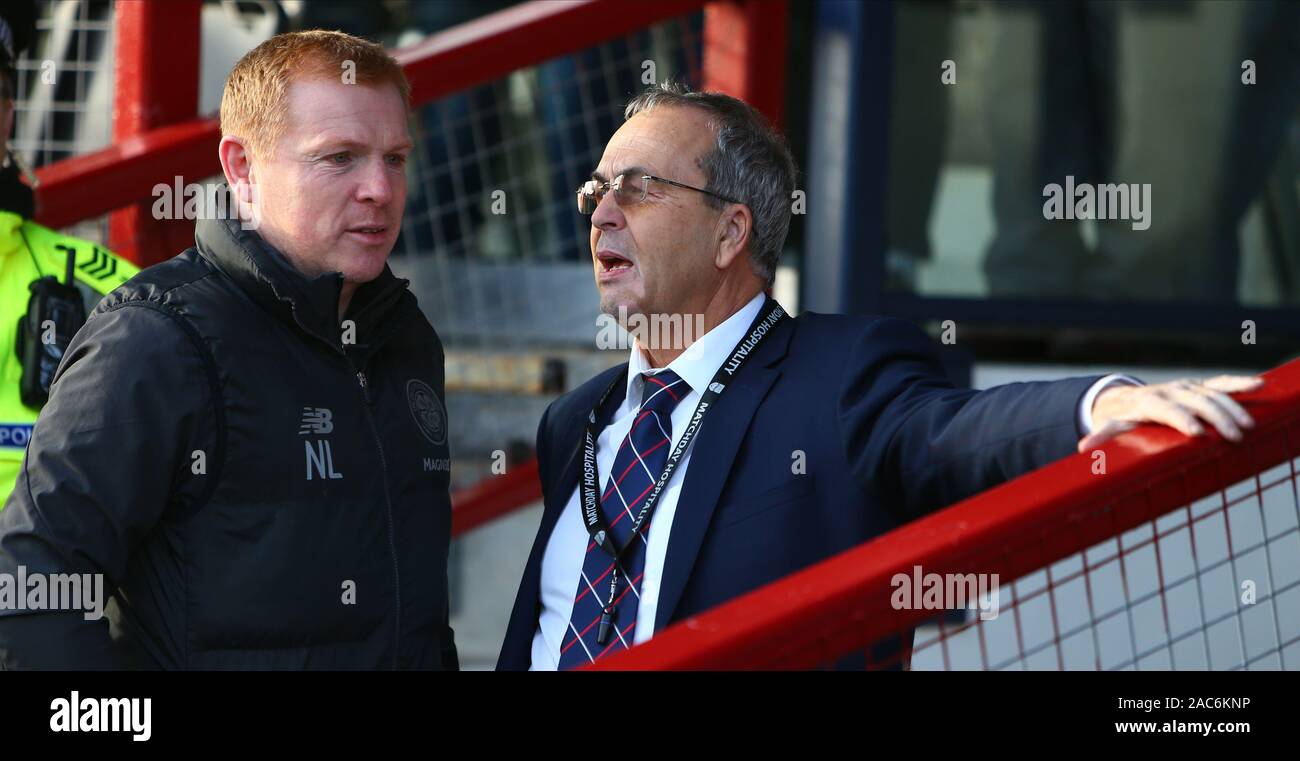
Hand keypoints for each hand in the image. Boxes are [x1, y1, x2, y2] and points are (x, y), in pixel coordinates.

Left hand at [1077, 375, 1263, 453]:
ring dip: (1232, 408)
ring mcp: (1185, 387)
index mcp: (1148, 402)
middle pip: (1195, 402)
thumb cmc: (1122, 419)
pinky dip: (1239, 383)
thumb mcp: (1112, 428)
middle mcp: (1169, 391)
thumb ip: (1102, 437)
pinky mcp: (1199, 387)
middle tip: (1232, 437)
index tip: (1196, 433)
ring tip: (1247, 426)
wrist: (1127, 399)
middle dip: (1214, 418)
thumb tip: (1083, 447)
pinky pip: (1221, 384)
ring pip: (1212, 395)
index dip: (1181, 419)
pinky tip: (1258, 384)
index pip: (1166, 409)